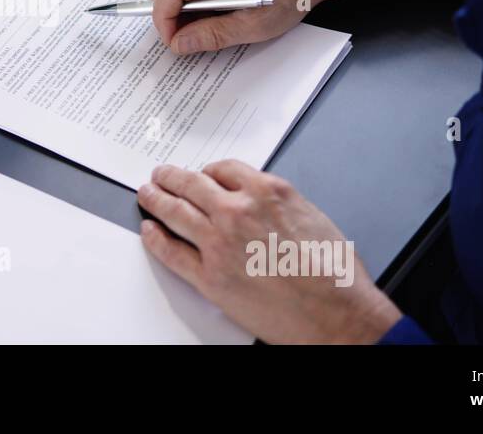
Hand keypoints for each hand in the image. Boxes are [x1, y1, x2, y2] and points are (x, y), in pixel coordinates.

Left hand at [138, 160, 400, 343]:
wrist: (336, 314)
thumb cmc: (334, 273)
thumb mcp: (312, 217)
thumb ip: (278, 205)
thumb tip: (262, 206)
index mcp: (267, 192)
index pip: (224, 169)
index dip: (207, 170)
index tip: (200, 173)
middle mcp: (238, 211)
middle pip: (192, 185)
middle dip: (172, 178)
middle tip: (161, 175)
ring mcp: (219, 243)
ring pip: (176, 212)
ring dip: (156, 200)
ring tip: (146, 195)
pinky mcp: (209, 277)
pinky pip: (172, 252)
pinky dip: (156, 239)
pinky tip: (150, 232)